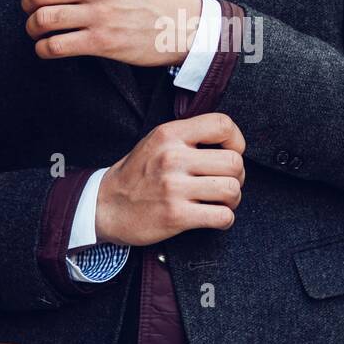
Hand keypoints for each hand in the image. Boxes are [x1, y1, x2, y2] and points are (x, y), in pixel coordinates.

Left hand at [14, 0, 201, 67]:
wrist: (182, 24)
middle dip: (27, 3)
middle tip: (30, 10)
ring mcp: (100, 15)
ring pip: (43, 18)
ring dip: (32, 27)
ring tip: (36, 30)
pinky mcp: (102, 43)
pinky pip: (56, 46)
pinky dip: (43, 49)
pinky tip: (46, 48)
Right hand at [95, 113, 245, 246]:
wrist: (106, 206)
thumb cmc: (138, 174)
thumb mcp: (157, 141)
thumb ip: (189, 136)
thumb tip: (230, 141)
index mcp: (170, 134)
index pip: (222, 125)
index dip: (236, 140)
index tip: (230, 152)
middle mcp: (172, 157)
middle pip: (234, 162)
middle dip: (237, 176)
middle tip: (225, 182)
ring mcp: (173, 187)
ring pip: (232, 189)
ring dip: (232, 199)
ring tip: (219, 200)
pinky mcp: (176, 215)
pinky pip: (222, 216)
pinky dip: (225, 219)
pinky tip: (213, 216)